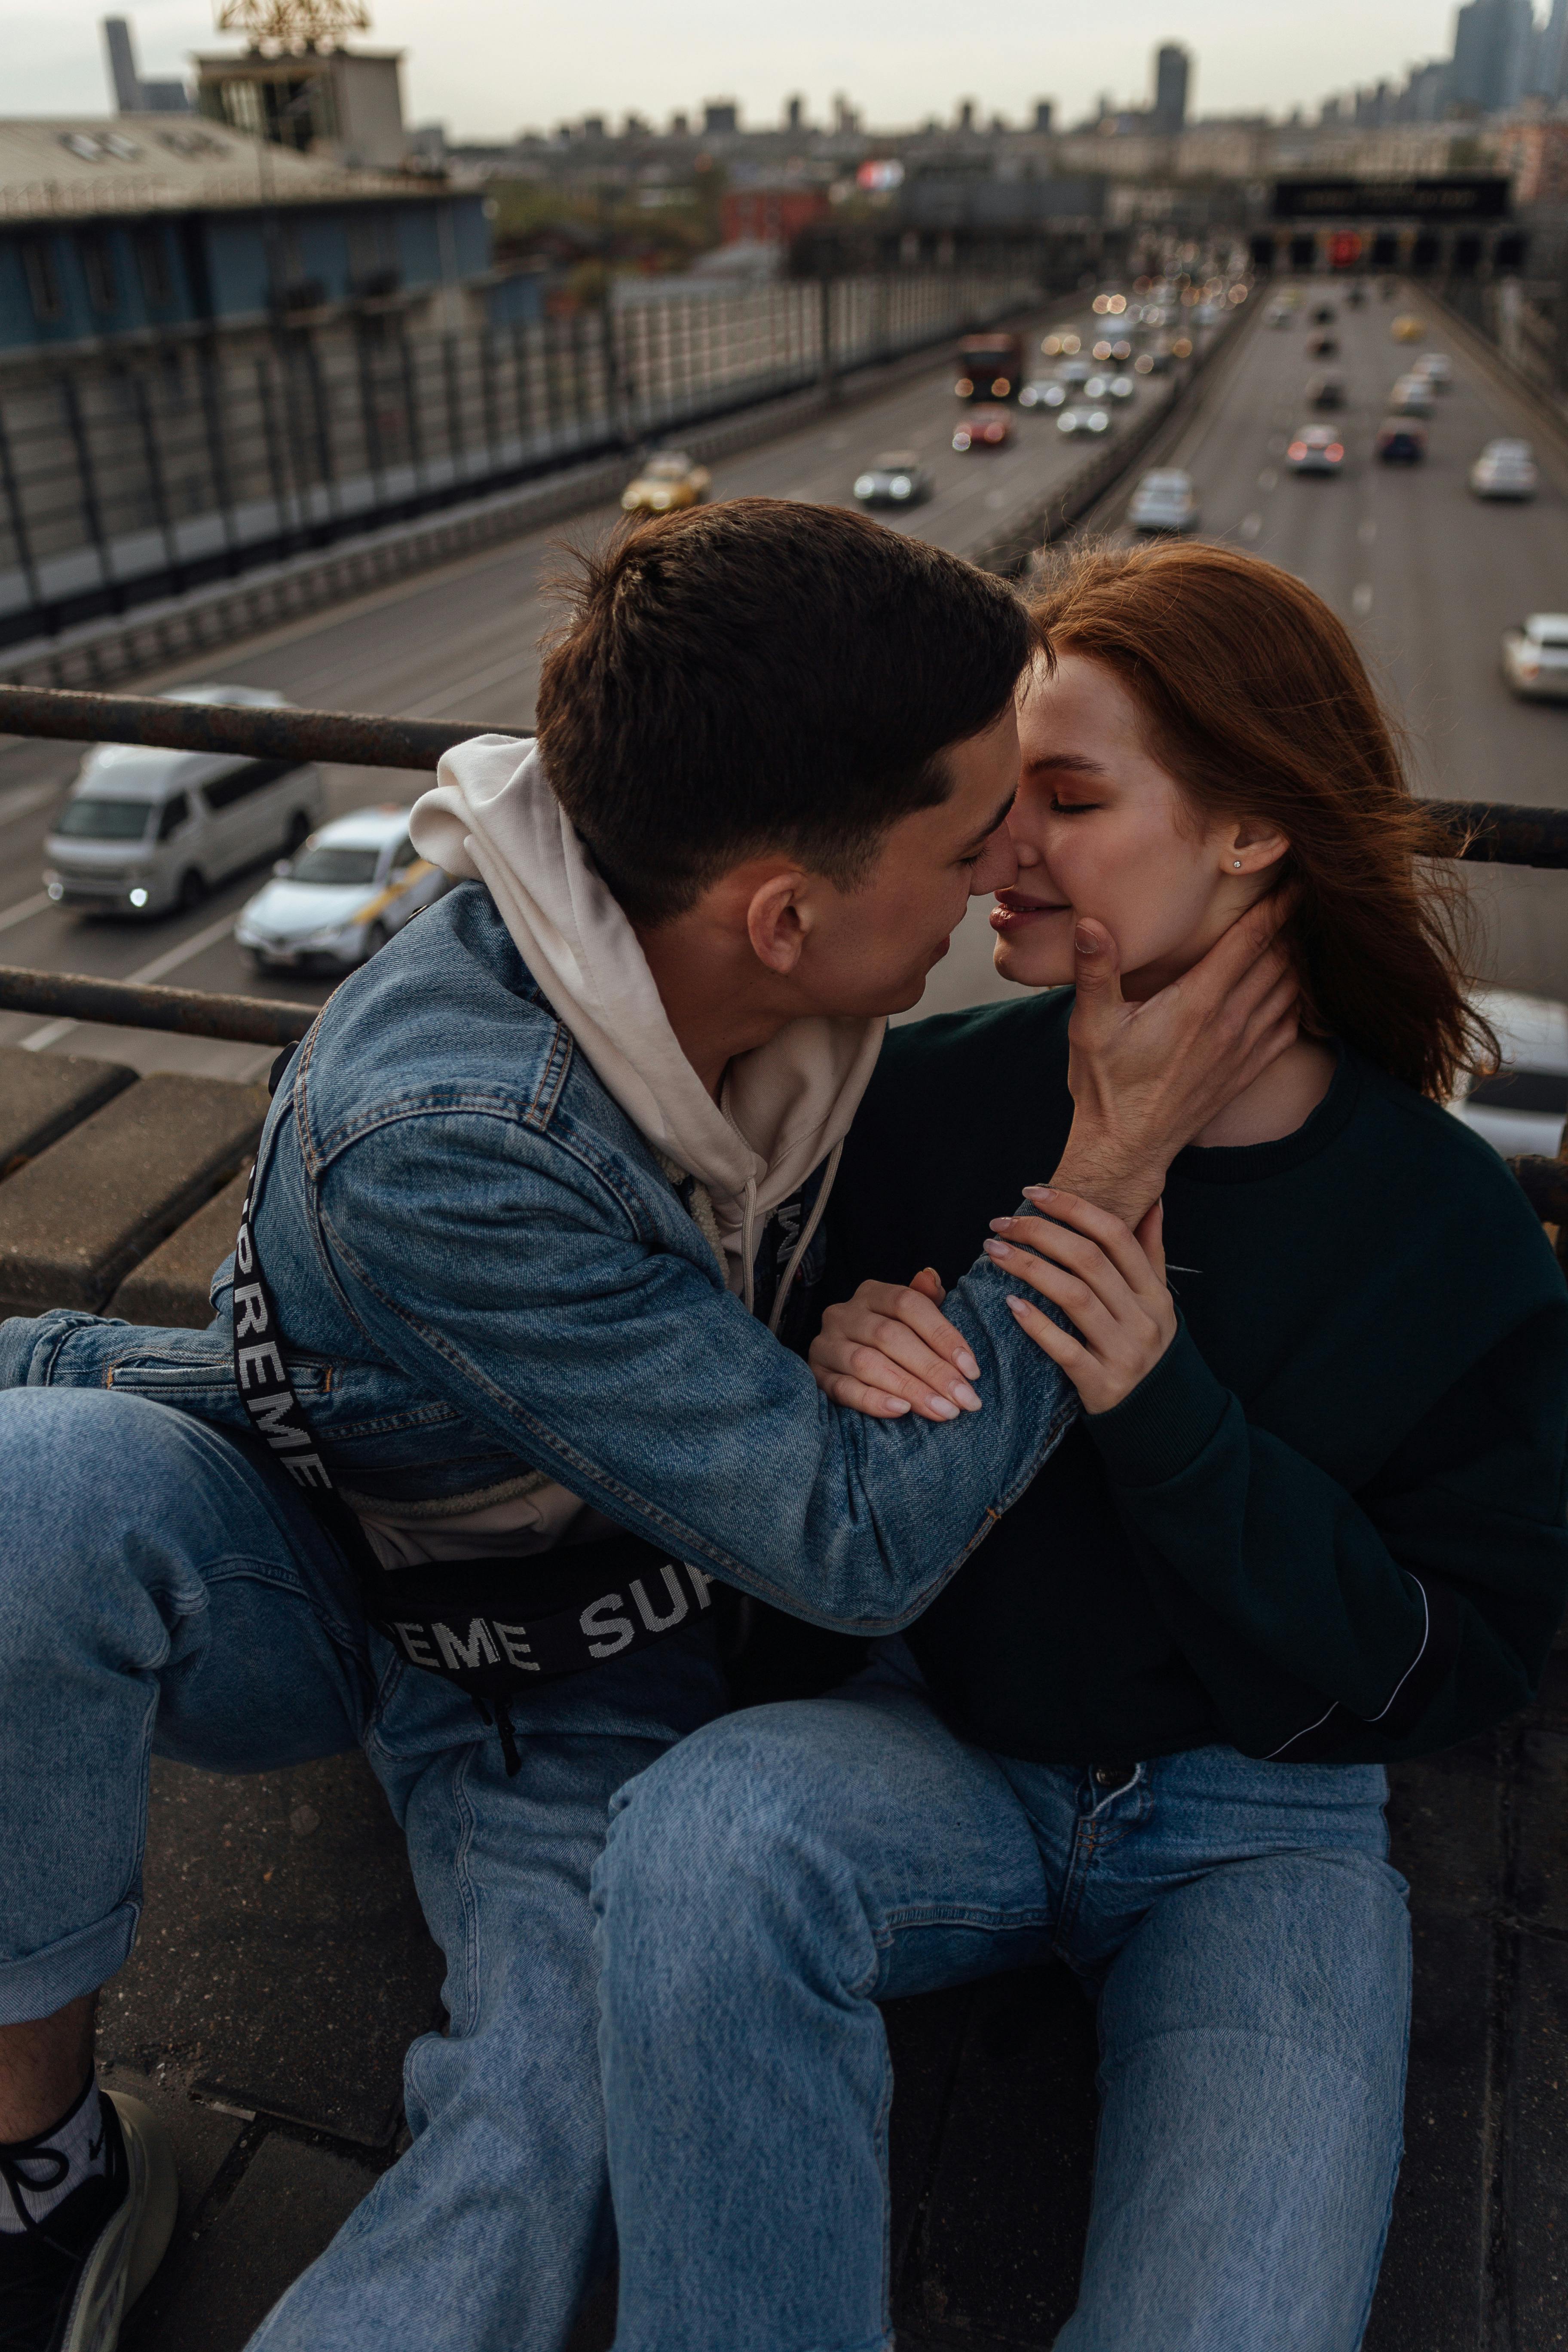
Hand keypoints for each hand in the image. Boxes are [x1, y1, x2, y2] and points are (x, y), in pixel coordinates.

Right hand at [809, 1272, 983, 1422]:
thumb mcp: (909, 1318)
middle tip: (964, 1399)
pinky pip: (843, 1389)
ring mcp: (826, 1344)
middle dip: (933, 1370)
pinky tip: (901, 1411)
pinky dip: (873, 1400)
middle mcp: (844, 1314)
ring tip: (943, 1411)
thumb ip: (924, 1299)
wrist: (842, 1366)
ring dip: (910, 1388)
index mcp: (872, 1293)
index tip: (972, 1369)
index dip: (943, 1335)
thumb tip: (931, 1276)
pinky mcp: (817, 1375)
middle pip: (891, 1336)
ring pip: (868, 1363)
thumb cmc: (888, 1341)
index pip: (908, 1303)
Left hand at [982, 1189, 1176, 1415]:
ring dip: (1029, 1268)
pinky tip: (1011, 1304)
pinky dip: (1038, 1325)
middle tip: (1001, 1222)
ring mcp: (1123, 1351)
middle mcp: (1143, 1317)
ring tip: (994, 1251)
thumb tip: (1154, 1202)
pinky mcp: (1102, 1383)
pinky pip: (1066, 1349)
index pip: (1115, 1235)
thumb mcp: (1158, 1300)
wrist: (1160, 1414)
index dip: (1074, 1208)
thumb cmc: (1147, 1345)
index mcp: (1154, 1291)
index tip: (1035, 1192)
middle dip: (1040, 1233)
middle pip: (1089, 1260)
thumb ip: (1151, 1252)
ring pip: (1074, 1297)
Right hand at [1053, 895, 1298, 1224]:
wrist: (1127, 1148)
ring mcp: (1244, 1050)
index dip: (1275, 905)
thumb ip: (1096, 970)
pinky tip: (1295, 988)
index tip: (1291, 878)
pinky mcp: (1247, 1071)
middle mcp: (1230, 1023)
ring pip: (1290, 991)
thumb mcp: (1090, 1025)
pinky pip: (1290, 1027)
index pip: (1250, 941)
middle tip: (1298, 895)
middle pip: (1279, 959)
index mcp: (1197, 1004)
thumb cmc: (1106, 1085)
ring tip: (1297, 933)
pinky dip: (1299, 1001)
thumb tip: (1090, 922)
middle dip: (1291, 924)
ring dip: (1297, 960)